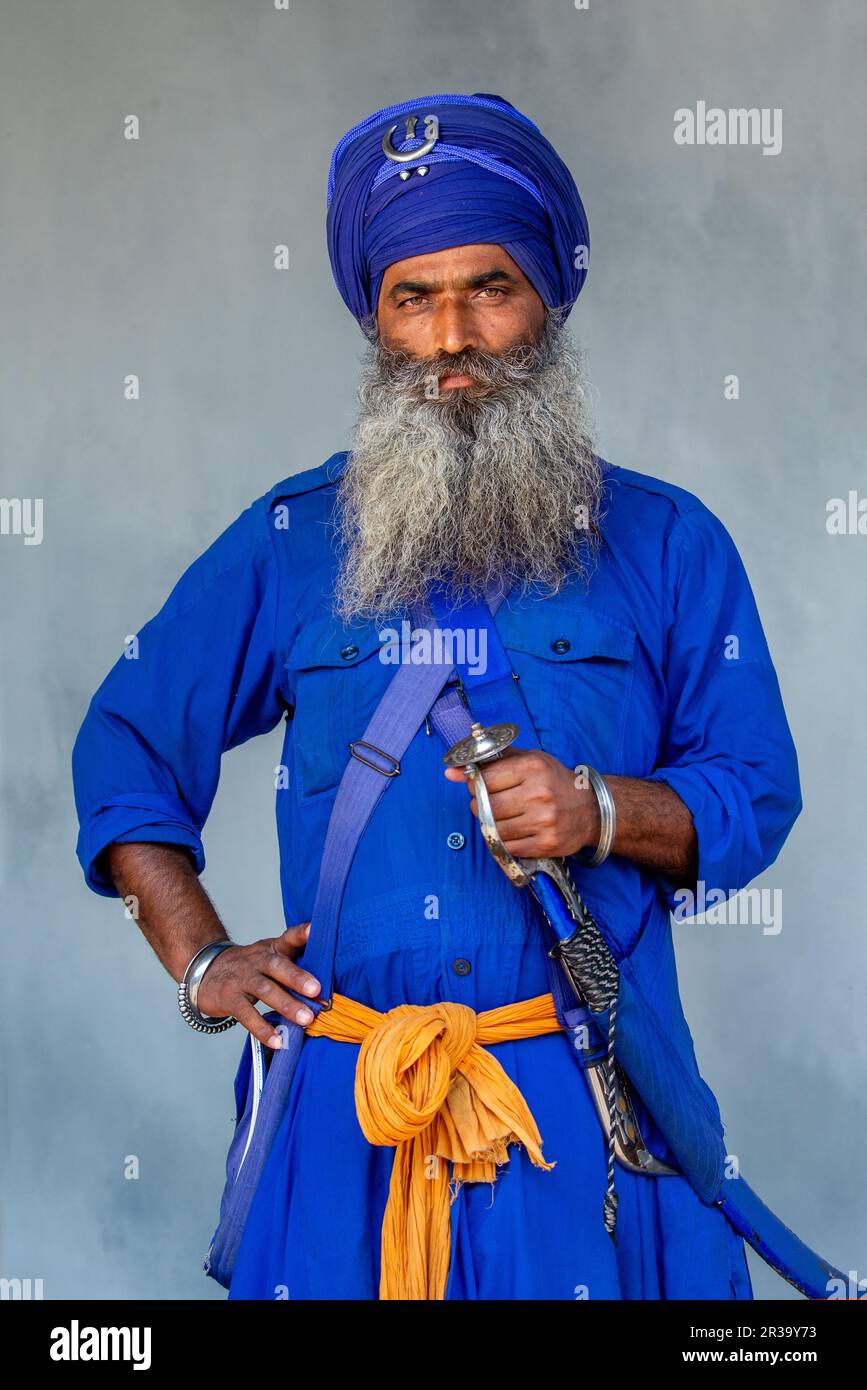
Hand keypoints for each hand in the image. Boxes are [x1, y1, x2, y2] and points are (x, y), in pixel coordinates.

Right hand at [196, 922, 318, 1049]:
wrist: (205, 971)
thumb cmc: (249, 968)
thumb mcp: (268, 957)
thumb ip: (293, 965)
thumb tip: (329, 982)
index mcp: (271, 949)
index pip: (288, 938)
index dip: (301, 933)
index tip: (317, 929)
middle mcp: (257, 960)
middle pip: (278, 966)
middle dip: (298, 978)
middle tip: (317, 990)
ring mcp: (242, 979)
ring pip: (265, 990)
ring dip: (287, 1005)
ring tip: (306, 1020)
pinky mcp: (230, 998)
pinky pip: (247, 1015)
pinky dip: (263, 1029)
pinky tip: (278, 1041)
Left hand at [444, 747, 600, 858]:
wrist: (591, 809)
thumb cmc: (555, 781)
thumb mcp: (529, 760)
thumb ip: (490, 763)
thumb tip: (450, 772)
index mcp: (533, 768)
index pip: (485, 779)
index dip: (475, 784)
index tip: (478, 785)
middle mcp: (539, 794)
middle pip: (487, 806)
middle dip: (480, 805)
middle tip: (487, 803)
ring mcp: (543, 822)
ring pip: (495, 828)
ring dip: (491, 824)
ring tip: (502, 816)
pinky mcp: (546, 844)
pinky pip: (508, 847)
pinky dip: (504, 840)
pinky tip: (514, 830)